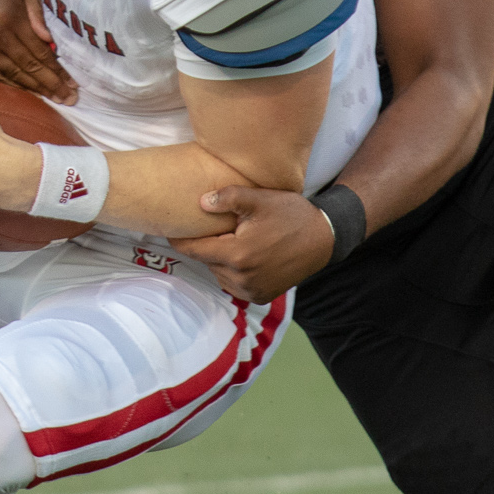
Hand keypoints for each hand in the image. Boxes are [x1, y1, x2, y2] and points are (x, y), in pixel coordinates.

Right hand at [0, 0, 76, 104]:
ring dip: (34, 90)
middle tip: (70, 99)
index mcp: (9, 16)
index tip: (73, 84)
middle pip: (28, 68)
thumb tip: (49, 42)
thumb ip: (35, 12)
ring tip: (54, 100)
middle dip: (51, 86)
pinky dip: (12, 85)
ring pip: (12, 76)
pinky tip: (28, 92)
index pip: (40, 51)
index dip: (58, 70)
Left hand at [171, 185, 334, 303]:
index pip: (194, 250)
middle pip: (208, 261)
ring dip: (220, 260)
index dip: (180, 240)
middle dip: (206, 246)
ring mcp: (252, 290)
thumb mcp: (261, 199)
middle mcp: (242, 278)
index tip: (170, 230)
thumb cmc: (292, 215)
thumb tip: (201, 202)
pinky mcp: (260, 296)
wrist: (324, 238)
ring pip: (220, 274)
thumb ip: (228, 197)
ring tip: (231, 241)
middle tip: (210, 229)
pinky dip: (233, 272)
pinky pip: (235, 284)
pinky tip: (244, 256)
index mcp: (237, 255)